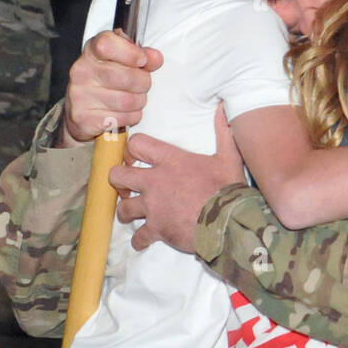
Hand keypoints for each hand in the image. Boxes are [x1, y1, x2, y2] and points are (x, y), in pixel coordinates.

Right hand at [62, 29, 162, 144]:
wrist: (81, 111)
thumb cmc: (106, 81)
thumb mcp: (123, 61)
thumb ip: (142, 55)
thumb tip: (155, 58)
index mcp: (91, 51)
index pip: (107, 44)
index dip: (131, 53)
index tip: (142, 60)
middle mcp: (81, 71)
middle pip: (127, 77)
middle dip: (143, 82)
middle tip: (142, 84)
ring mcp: (80, 95)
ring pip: (128, 101)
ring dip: (138, 102)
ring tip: (133, 99)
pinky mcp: (83, 118)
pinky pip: (123, 118)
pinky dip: (131, 117)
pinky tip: (123, 112)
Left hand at [112, 104, 246, 251]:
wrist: (228, 221)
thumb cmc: (227, 188)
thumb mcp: (229, 157)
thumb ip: (223, 132)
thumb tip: (223, 107)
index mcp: (171, 161)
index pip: (137, 145)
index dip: (132, 149)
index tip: (134, 157)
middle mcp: (155, 182)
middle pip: (117, 176)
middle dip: (119, 180)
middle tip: (127, 185)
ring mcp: (153, 207)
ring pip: (123, 209)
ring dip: (127, 212)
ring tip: (133, 213)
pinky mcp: (156, 230)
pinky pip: (139, 237)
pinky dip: (140, 240)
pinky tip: (144, 240)